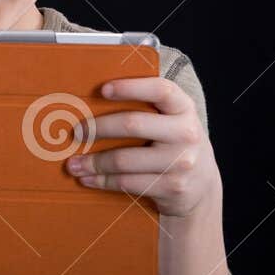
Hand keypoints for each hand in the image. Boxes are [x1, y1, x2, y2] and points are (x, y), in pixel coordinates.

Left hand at [64, 76, 221, 218]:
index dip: (130, 87)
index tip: (102, 90)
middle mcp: (186, 133)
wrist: (201, 186)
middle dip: (97, 128)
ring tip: (72, 164)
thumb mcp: (170, 121)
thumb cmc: (173, 143)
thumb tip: (91, 101)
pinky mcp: (172, 187)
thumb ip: (146, 108)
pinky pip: (127, 183)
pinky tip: (87, 179)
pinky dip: (102, 181)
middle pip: (132, 124)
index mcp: (184, 108)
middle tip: (76, 133)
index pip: (160, 90)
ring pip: (124, 159)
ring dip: (93, 162)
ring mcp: (181, 162)